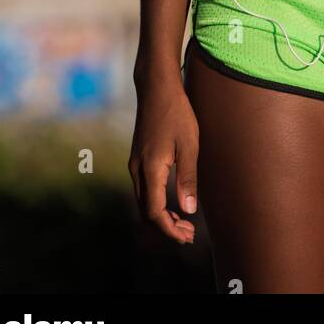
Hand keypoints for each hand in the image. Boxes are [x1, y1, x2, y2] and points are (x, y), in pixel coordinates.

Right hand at [128, 72, 198, 244]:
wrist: (156, 87)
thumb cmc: (177, 113)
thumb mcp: (189, 144)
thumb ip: (188, 178)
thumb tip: (188, 210)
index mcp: (150, 169)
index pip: (154, 213)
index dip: (170, 229)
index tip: (188, 236)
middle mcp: (137, 170)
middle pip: (146, 212)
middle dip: (166, 227)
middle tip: (189, 235)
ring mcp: (134, 164)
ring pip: (144, 202)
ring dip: (162, 216)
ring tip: (184, 223)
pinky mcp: (137, 158)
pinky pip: (144, 190)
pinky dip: (157, 203)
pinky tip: (173, 201)